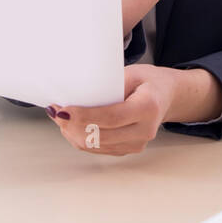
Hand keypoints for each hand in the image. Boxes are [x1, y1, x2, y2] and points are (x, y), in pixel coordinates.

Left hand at [45, 64, 177, 156]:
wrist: (166, 97)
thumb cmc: (148, 82)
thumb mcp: (131, 73)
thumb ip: (108, 85)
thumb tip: (77, 96)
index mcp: (148, 108)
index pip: (111, 117)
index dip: (84, 116)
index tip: (63, 110)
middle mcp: (144, 131)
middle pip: (100, 136)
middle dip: (72, 126)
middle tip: (55, 112)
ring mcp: (137, 143)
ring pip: (96, 146)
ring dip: (73, 134)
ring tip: (59, 118)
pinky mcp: (128, 149)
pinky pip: (99, 149)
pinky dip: (81, 139)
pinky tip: (70, 127)